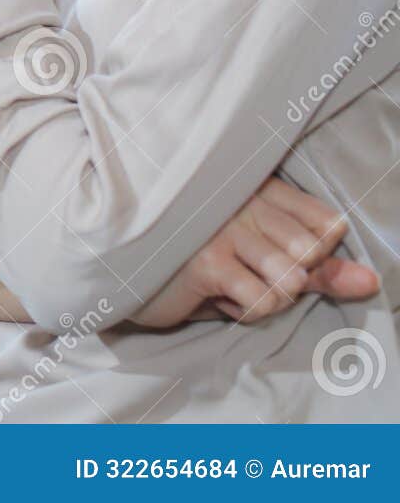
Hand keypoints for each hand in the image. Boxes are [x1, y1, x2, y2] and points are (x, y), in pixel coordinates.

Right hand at [130, 177, 379, 327]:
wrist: (130, 272)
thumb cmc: (200, 263)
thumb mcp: (264, 260)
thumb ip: (320, 270)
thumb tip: (373, 283)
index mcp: (260, 190)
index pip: (329, 225)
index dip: (318, 254)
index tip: (282, 256)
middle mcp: (244, 202)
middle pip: (312, 254)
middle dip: (291, 280)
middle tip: (251, 274)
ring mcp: (224, 230)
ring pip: (291, 281)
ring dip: (270, 299)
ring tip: (238, 288)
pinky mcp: (206, 263)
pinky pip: (263, 302)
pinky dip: (246, 312)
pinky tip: (217, 296)